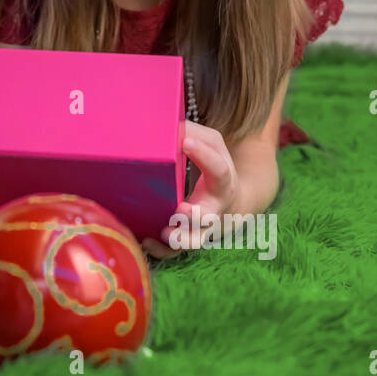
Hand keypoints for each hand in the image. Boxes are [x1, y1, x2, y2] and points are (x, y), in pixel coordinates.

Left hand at [141, 121, 240, 259]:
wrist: (230, 201)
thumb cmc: (215, 166)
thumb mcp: (213, 144)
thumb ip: (195, 134)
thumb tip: (171, 124)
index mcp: (222, 181)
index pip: (218, 168)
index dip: (204, 155)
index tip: (187, 143)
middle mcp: (214, 208)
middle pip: (208, 217)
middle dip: (196, 215)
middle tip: (181, 208)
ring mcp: (201, 227)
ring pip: (194, 240)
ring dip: (180, 239)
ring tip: (164, 232)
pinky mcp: (186, 238)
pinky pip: (174, 251)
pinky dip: (161, 250)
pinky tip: (147, 241)